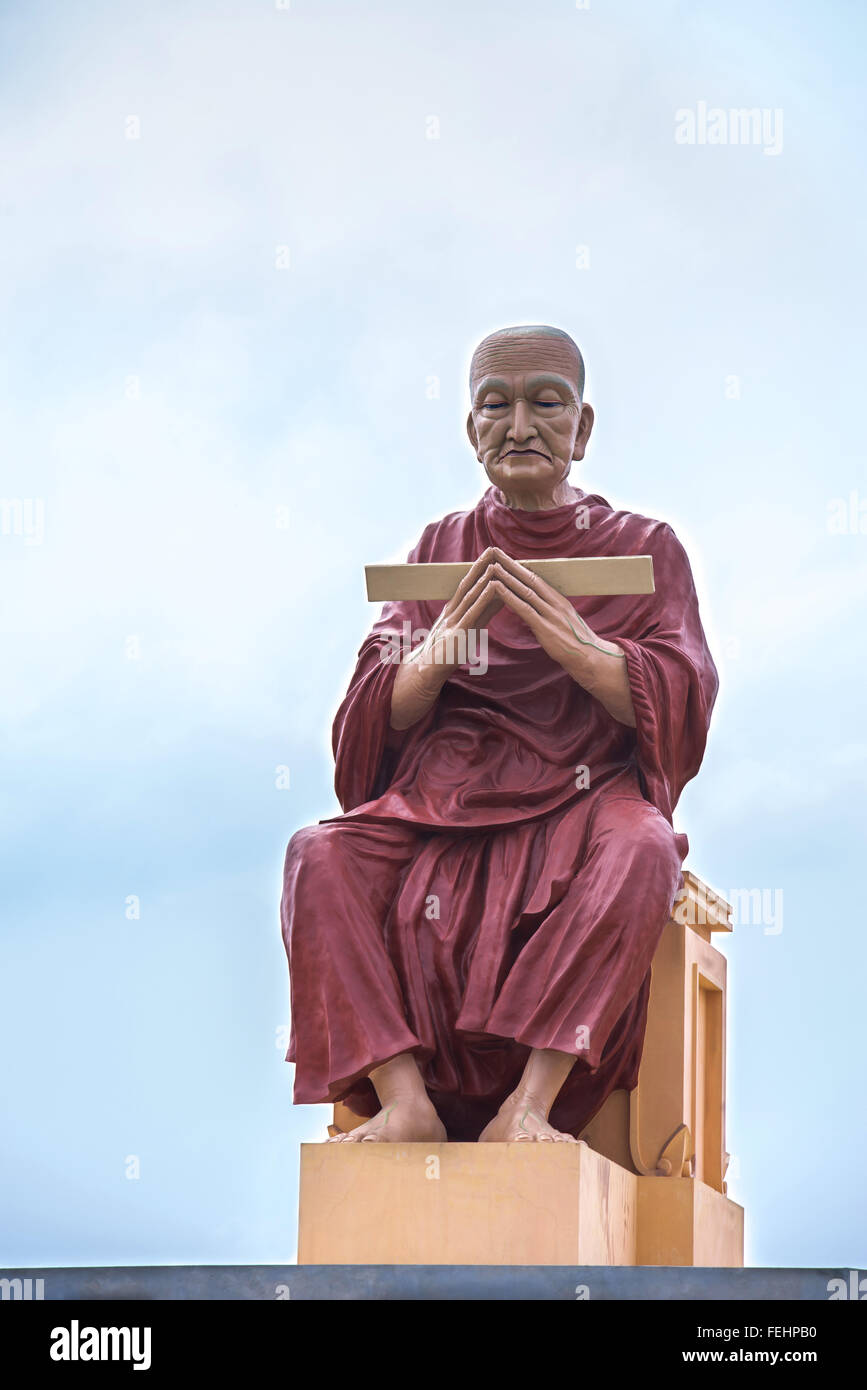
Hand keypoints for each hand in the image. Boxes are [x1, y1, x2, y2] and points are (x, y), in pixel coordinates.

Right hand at [407, 546, 504, 686]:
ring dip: (483, 577)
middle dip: (480, 566)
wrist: (425, 673)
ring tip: (494, 561)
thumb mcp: (465, 631)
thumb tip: (497, 601)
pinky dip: (484, 598)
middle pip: (467, 584)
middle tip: (493, 548)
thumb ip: (480, 616)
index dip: (479, 570)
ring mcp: (453, 621)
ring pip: (470, 594)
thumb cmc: (445, 654)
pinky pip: (473, 612)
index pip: (468, 586)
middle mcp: (452, 612)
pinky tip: (494, 586)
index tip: (491, 555)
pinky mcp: (458, 633)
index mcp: (453, 612)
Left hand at [483, 551, 636, 725]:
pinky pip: (524, 608)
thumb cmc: (577, 645)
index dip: (519, 567)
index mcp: (559, 601)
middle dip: (510, 564)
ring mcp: (551, 614)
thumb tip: (535, 611)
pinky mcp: (545, 628)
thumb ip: (550, 615)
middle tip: (494, 550)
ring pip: (524, 590)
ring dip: (506, 576)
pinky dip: (508, 596)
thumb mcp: (564, 624)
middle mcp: (555, 603)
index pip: (536, 579)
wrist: (592, 659)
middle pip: (529, 578)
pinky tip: (496, 588)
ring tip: (491, 564)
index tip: (505, 556)